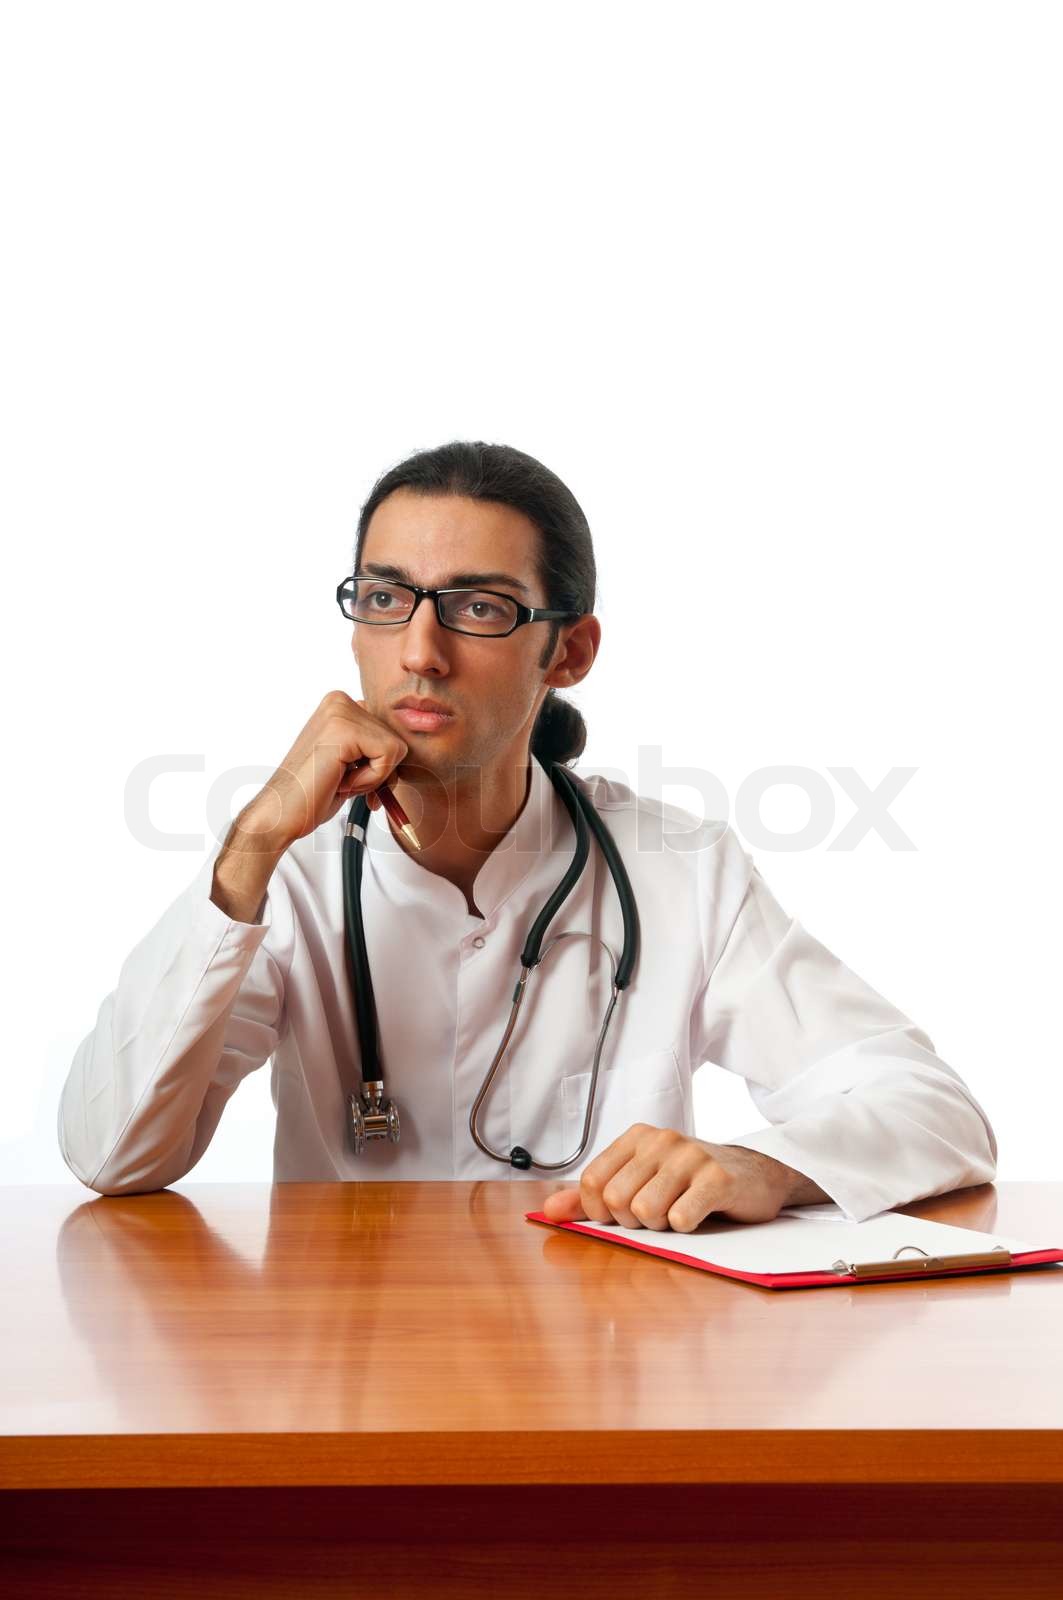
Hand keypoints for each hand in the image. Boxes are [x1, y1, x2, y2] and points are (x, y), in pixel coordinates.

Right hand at [235, 691, 407, 851]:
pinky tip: (340, 782)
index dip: (380, 763)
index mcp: (340, 704)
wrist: (280, 815)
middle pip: (397, 738)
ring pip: (396, 748)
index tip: (353, 778)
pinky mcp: (344, 730)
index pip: (390, 731)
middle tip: (344, 783)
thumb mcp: (351, 763)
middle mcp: (340, 700)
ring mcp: (340, 711)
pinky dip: (371, 780)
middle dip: (379, 771)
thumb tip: (410, 747)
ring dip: (373, 777)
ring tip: (339, 781)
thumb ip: (374, 747)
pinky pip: (389, 756)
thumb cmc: (313, 794)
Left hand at [540, 1125, 793, 1231]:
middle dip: (633, 1221)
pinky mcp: (718, 1179)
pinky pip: (680, 1218)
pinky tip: (699, 1214)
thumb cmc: (689, 1182)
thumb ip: (591, 1198)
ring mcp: (690, 1157)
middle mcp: (661, 1140)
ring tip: (678, 1212)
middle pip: (616, 1201)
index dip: (601, 1211)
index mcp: (637, 1138)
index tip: (625, 1212)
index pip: (591, 1182)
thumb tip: (547, 1212)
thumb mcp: (640, 1182)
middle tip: (659, 1213)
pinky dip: (686, 1228)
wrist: (754, 1176)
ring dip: (660, 1226)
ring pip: (645, 1212)